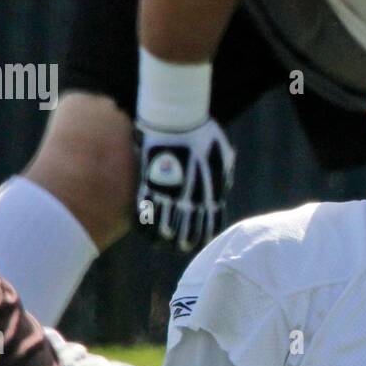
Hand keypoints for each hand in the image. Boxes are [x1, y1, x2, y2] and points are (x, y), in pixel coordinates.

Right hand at [135, 118, 234, 252]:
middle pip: (186, 235)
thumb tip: (224, 183)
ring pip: (164, 230)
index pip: (208, 228)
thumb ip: (222, 174)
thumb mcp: (222, 156)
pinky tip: (142, 228)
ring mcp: (171, 195)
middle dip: (181, 243)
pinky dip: (143, 225)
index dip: (201, 238)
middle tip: (176, 244)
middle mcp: (192, 200)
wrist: (179, 121)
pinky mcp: (150, 187)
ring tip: (159, 241)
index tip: (195, 240)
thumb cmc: (203, 134)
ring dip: (161, 238)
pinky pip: (144, 214)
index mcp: (212, 194)